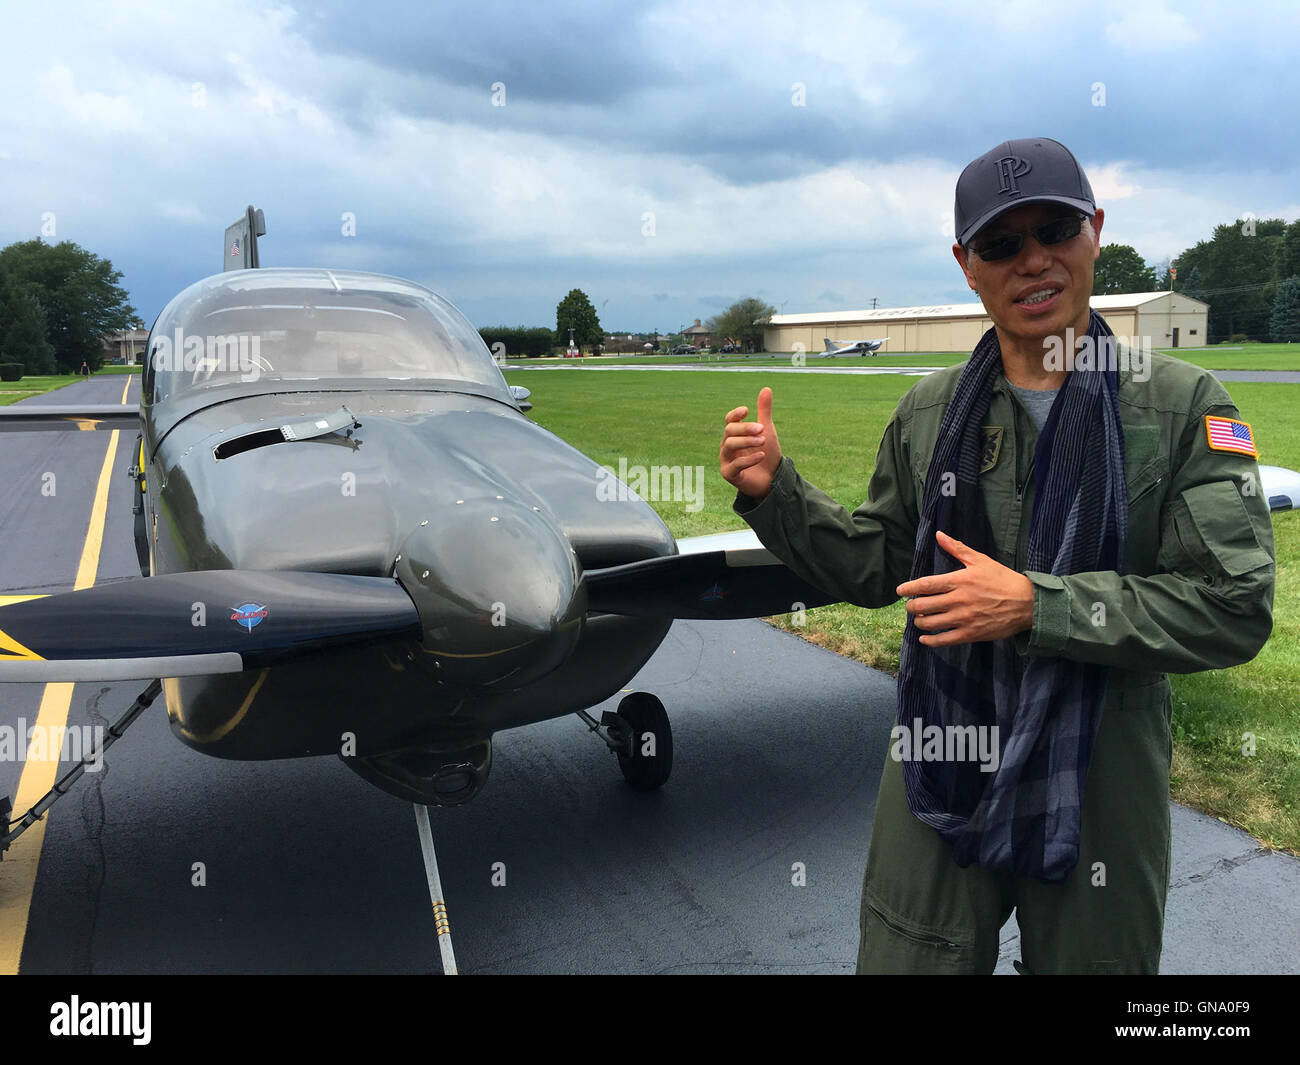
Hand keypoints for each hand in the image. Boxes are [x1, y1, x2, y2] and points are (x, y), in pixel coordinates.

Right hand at [720, 387, 782, 499]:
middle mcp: (727, 446)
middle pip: (729, 431)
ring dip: (746, 441)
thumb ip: (764, 411)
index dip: (735, 415)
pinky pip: (735, 465)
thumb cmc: (767, 453)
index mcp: (734, 434)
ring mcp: (726, 460)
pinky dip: (748, 459)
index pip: (729, 420)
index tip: (746, 410)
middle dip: (745, 429)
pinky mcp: (729, 474)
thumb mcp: (767, 431)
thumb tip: (766, 388)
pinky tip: (761, 455)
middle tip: (762, 429)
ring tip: (763, 441)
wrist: (772, 479)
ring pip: (730, 446)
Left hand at [897, 530, 1033, 646]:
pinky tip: (925, 638)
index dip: (909, 588)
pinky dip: (930, 640)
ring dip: (919, 622)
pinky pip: (944, 640)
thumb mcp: (980, 560)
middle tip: (910, 606)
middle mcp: (958, 600)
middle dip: (911, 607)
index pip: (925, 585)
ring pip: (930, 624)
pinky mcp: (971, 634)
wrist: (1026, 603)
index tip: (900, 591)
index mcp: (959, 580)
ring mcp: (964, 618)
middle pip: (923, 606)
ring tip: (919, 619)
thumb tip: (939, 534)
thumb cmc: (1002, 579)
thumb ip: (957, 548)